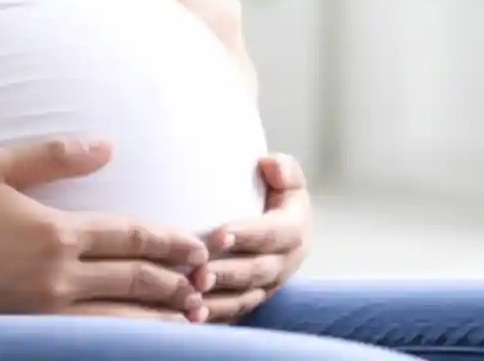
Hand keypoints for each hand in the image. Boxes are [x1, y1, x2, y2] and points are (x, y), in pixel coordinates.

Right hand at [0, 139, 208, 322]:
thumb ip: (56, 154)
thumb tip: (108, 145)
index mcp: (55, 231)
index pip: (130, 236)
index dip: (170, 240)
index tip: (199, 244)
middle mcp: (56, 275)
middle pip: (134, 280)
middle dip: (176, 278)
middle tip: (208, 279)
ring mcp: (41, 309)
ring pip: (118, 317)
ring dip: (157, 313)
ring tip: (188, 313)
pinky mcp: (25, 329)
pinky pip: (87, 336)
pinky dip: (120, 334)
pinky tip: (135, 334)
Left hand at [192, 154, 311, 323]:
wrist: (269, 226)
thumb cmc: (271, 193)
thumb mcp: (285, 178)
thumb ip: (283, 169)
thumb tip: (269, 164)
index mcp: (294, 231)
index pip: (273, 234)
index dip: (248, 235)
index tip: (218, 235)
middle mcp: (284, 263)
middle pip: (257, 272)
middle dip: (228, 274)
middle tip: (198, 274)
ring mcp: (267, 287)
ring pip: (245, 299)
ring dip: (218, 302)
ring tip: (192, 300)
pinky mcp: (250, 303)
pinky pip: (233, 315)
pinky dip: (213, 318)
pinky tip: (189, 319)